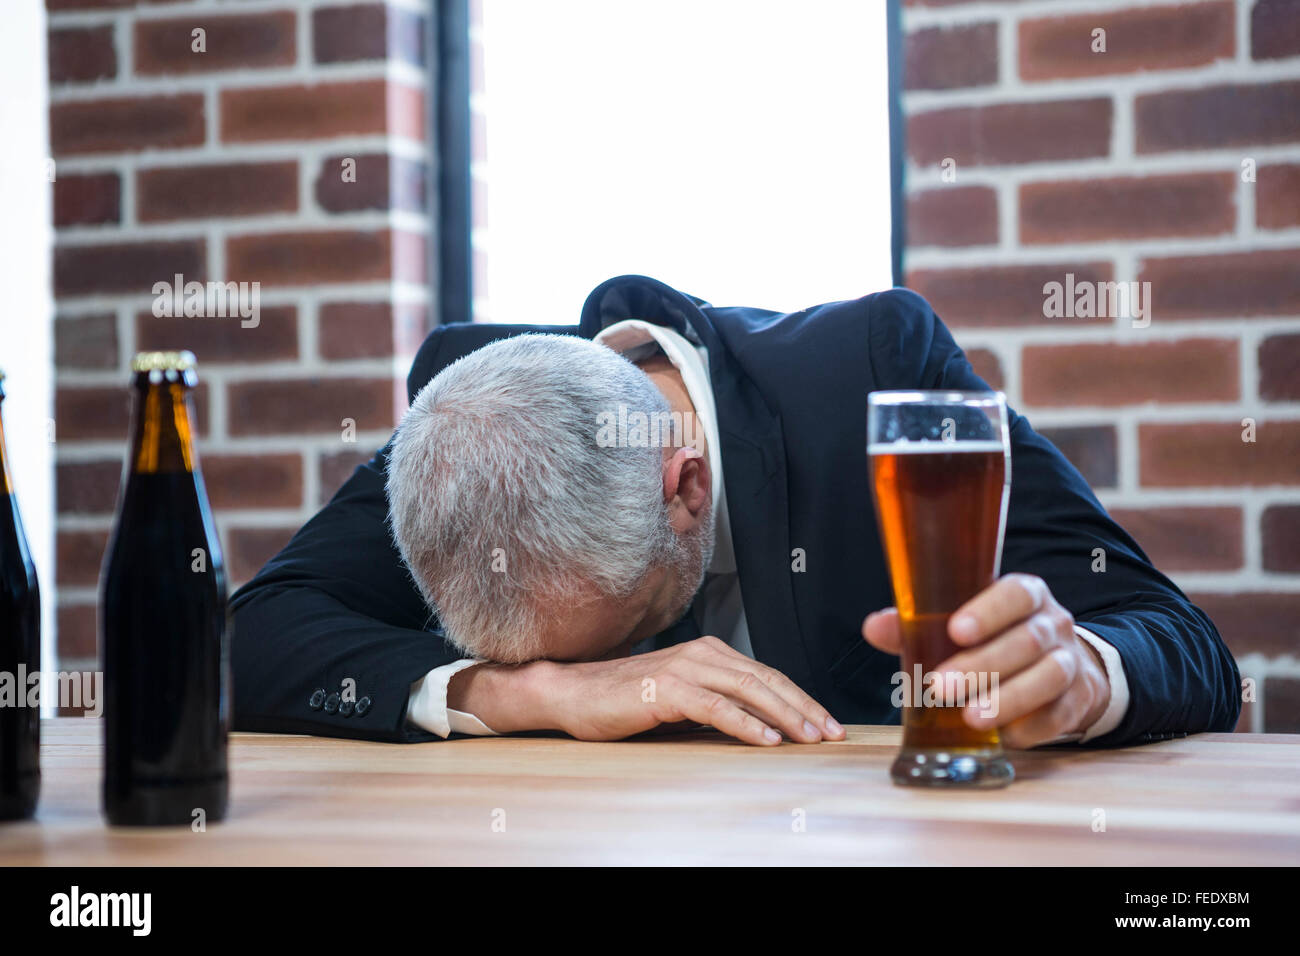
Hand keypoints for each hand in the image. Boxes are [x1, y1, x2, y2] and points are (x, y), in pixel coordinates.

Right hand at [454, 636, 844, 745]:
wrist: (573, 694)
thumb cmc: (625, 700)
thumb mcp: (681, 701)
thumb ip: (718, 705)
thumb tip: (761, 727)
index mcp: (710, 653)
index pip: (767, 676)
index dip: (801, 699)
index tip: (828, 723)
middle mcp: (703, 653)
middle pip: (766, 680)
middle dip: (804, 707)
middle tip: (832, 733)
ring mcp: (685, 667)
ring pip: (749, 690)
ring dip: (785, 715)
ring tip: (810, 737)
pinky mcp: (667, 689)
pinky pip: (716, 707)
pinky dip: (746, 724)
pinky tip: (767, 740)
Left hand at [861, 574, 1110, 747]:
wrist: (1060, 664)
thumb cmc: (995, 639)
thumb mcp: (960, 624)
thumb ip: (916, 625)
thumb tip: (874, 627)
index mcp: (1025, 595)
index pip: (1015, 593)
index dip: (988, 611)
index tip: (956, 631)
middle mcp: (1053, 624)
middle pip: (1027, 640)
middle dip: (983, 665)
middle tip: (941, 686)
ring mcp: (1070, 661)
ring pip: (1048, 677)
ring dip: (1008, 699)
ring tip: (971, 718)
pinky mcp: (1078, 700)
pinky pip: (1059, 715)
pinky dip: (1031, 728)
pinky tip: (1004, 736)